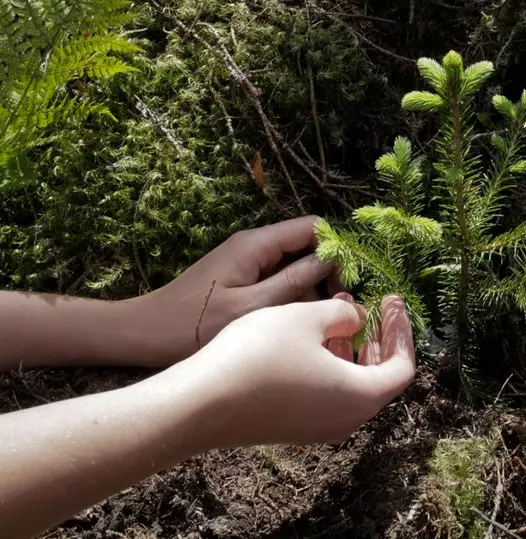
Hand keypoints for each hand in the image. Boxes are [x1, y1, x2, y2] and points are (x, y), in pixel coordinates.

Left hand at [132, 216, 335, 365]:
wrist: (142, 334)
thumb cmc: (191, 326)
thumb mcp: (250, 309)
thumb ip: (293, 282)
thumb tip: (329, 262)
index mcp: (255, 244)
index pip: (313, 227)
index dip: (337, 250)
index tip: (347, 285)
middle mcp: (253, 245)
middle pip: (306, 245)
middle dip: (327, 273)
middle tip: (336, 312)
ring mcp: (245, 261)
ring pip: (294, 264)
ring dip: (310, 289)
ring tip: (316, 323)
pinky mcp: (239, 277)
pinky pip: (277, 277)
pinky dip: (291, 296)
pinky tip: (293, 324)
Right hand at [183, 293, 415, 445]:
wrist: (198, 404)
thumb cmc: (259, 356)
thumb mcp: (307, 318)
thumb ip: (343, 314)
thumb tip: (356, 319)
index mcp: (361, 396)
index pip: (402, 366)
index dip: (401, 330)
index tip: (392, 301)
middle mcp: (346, 420)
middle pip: (380, 379)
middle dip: (379, 339)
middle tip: (373, 305)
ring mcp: (318, 429)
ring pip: (351, 386)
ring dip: (352, 348)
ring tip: (340, 312)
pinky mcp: (293, 428)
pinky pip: (327, 395)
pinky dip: (331, 364)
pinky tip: (311, 337)